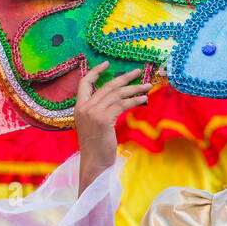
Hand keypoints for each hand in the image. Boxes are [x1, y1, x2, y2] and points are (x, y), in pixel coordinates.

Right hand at [75, 62, 148, 193]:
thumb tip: (116, 100)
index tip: (107, 63)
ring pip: (117, 94)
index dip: (95, 71)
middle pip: (107, 86)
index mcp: (79, 107)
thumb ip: (100, 111)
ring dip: (135, 88)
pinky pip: (122, 104)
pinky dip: (135, 100)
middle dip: (124, 77)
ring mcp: (93, 113)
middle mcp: (84, 107)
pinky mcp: (103, 119)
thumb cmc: (96, 146)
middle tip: (138, 71)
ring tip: (147, 85)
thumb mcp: (94, 125)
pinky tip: (144, 99)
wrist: (94, 162)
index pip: (84, 83)